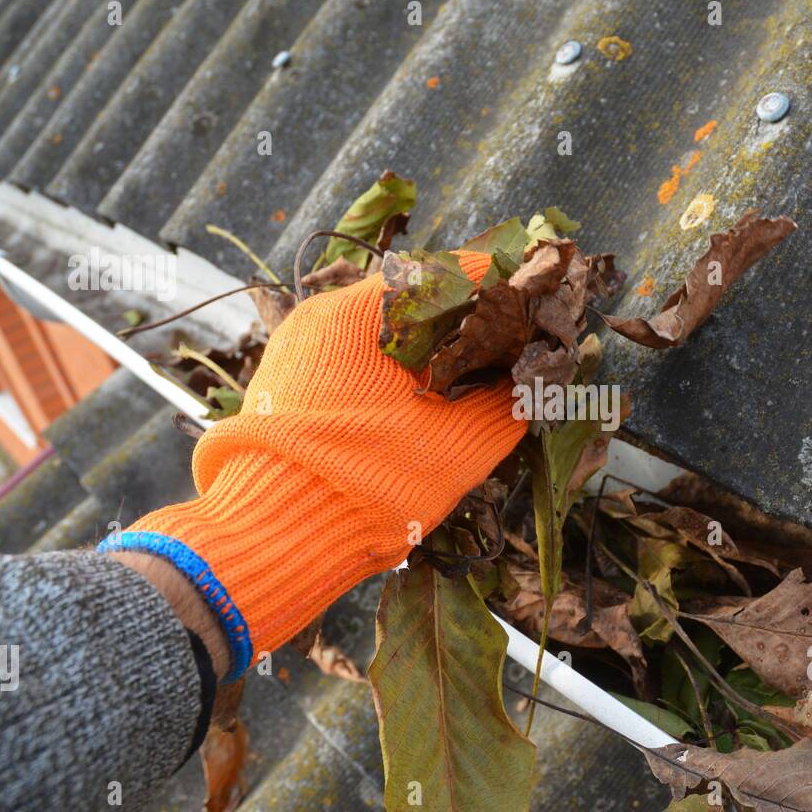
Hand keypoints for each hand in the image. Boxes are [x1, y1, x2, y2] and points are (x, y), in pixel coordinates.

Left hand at [101, 251, 525, 679]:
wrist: (274, 538)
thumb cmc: (371, 481)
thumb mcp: (461, 443)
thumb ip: (510, 401)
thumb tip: (537, 377)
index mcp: (364, 308)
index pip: (455, 273)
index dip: (507, 295)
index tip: (538, 320)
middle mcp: (325, 314)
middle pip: (419, 303)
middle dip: (470, 330)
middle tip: (511, 364)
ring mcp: (300, 349)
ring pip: (386, 337)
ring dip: (434, 358)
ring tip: (473, 395)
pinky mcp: (288, 386)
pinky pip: (356, 366)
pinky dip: (396, 381)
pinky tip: (422, 416)